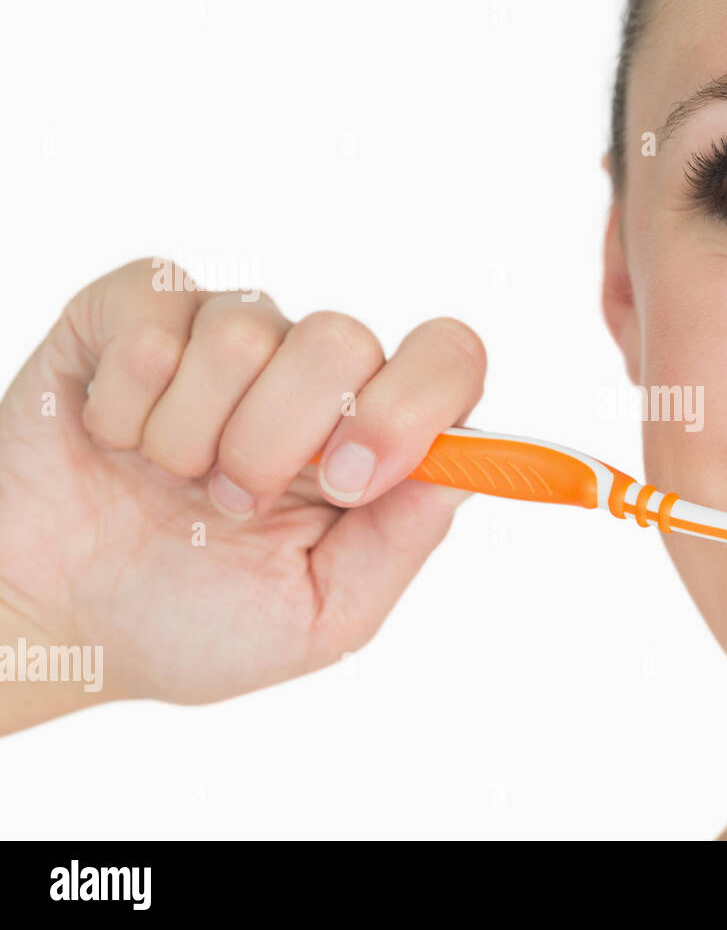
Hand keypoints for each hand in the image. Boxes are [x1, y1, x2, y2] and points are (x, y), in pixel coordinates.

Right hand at [0, 258, 485, 726]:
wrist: (52, 617)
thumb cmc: (189, 619)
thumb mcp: (318, 616)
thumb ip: (400, 541)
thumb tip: (469, 467)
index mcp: (371, 439)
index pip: (449, 359)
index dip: (413, 405)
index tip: (349, 478)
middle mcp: (311, 375)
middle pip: (345, 339)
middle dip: (276, 442)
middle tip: (233, 505)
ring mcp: (226, 336)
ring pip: (246, 329)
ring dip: (194, 437)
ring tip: (171, 482)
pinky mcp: (139, 312)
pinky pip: (154, 323)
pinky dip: (125, 410)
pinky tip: (117, 443)